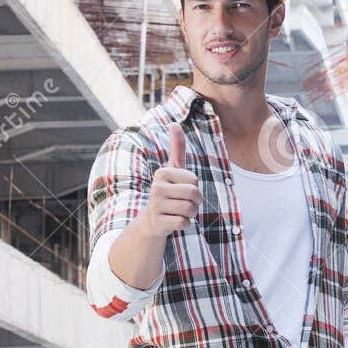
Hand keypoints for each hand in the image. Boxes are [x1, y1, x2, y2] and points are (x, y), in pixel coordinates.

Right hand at [143, 122, 201, 238]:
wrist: (152, 220)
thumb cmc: (168, 191)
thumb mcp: (172, 169)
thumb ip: (176, 147)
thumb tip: (174, 123)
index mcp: (162, 173)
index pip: (195, 180)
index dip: (195, 187)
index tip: (182, 189)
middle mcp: (156, 188)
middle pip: (194, 194)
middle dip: (195, 202)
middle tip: (183, 202)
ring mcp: (156, 206)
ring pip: (190, 210)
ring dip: (190, 213)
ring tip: (179, 211)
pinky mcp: (158, 222)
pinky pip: (184, 223)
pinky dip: (184, 224)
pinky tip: (174, 221)